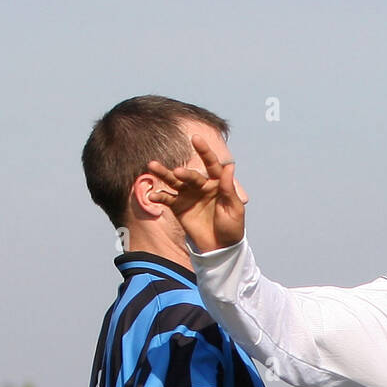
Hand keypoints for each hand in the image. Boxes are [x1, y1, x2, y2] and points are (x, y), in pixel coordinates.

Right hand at [148, 135, 245, 252]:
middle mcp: (201, 185)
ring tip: (152, 166)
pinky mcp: (178, 207)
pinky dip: (159, 196)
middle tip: (178, 172)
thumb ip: (229, 189)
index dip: (204, 151)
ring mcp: (188, 195)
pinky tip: (152, 195)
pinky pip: (167, 199)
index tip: (196, 139)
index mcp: (217, 183)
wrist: (221, 247)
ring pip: (174, 181)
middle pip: (190, 175)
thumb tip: (230, 166)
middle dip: (184, 173)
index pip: (211, 164)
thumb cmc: (232, 228)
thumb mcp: (234, 209)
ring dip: (163, 174)